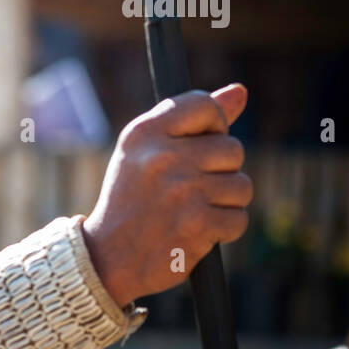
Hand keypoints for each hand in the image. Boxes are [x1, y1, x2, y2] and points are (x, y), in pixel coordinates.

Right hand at [81, 84, 252, 305]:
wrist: (107, 257)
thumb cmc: (132, 199)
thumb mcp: (147, 151)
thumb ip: (192, 119)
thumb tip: (240, 91)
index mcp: (144, 133)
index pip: (206, 106)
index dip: (212, 127)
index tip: (196, 147)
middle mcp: (161, 157)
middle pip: (232, 149)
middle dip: (221, 171)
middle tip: (188, 188)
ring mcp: (181, 191)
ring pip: (241, 186)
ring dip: (224, 203)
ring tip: (191, 211)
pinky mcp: (197, 224)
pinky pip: (238, 219)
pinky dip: (223, 230)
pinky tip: (195, 232)